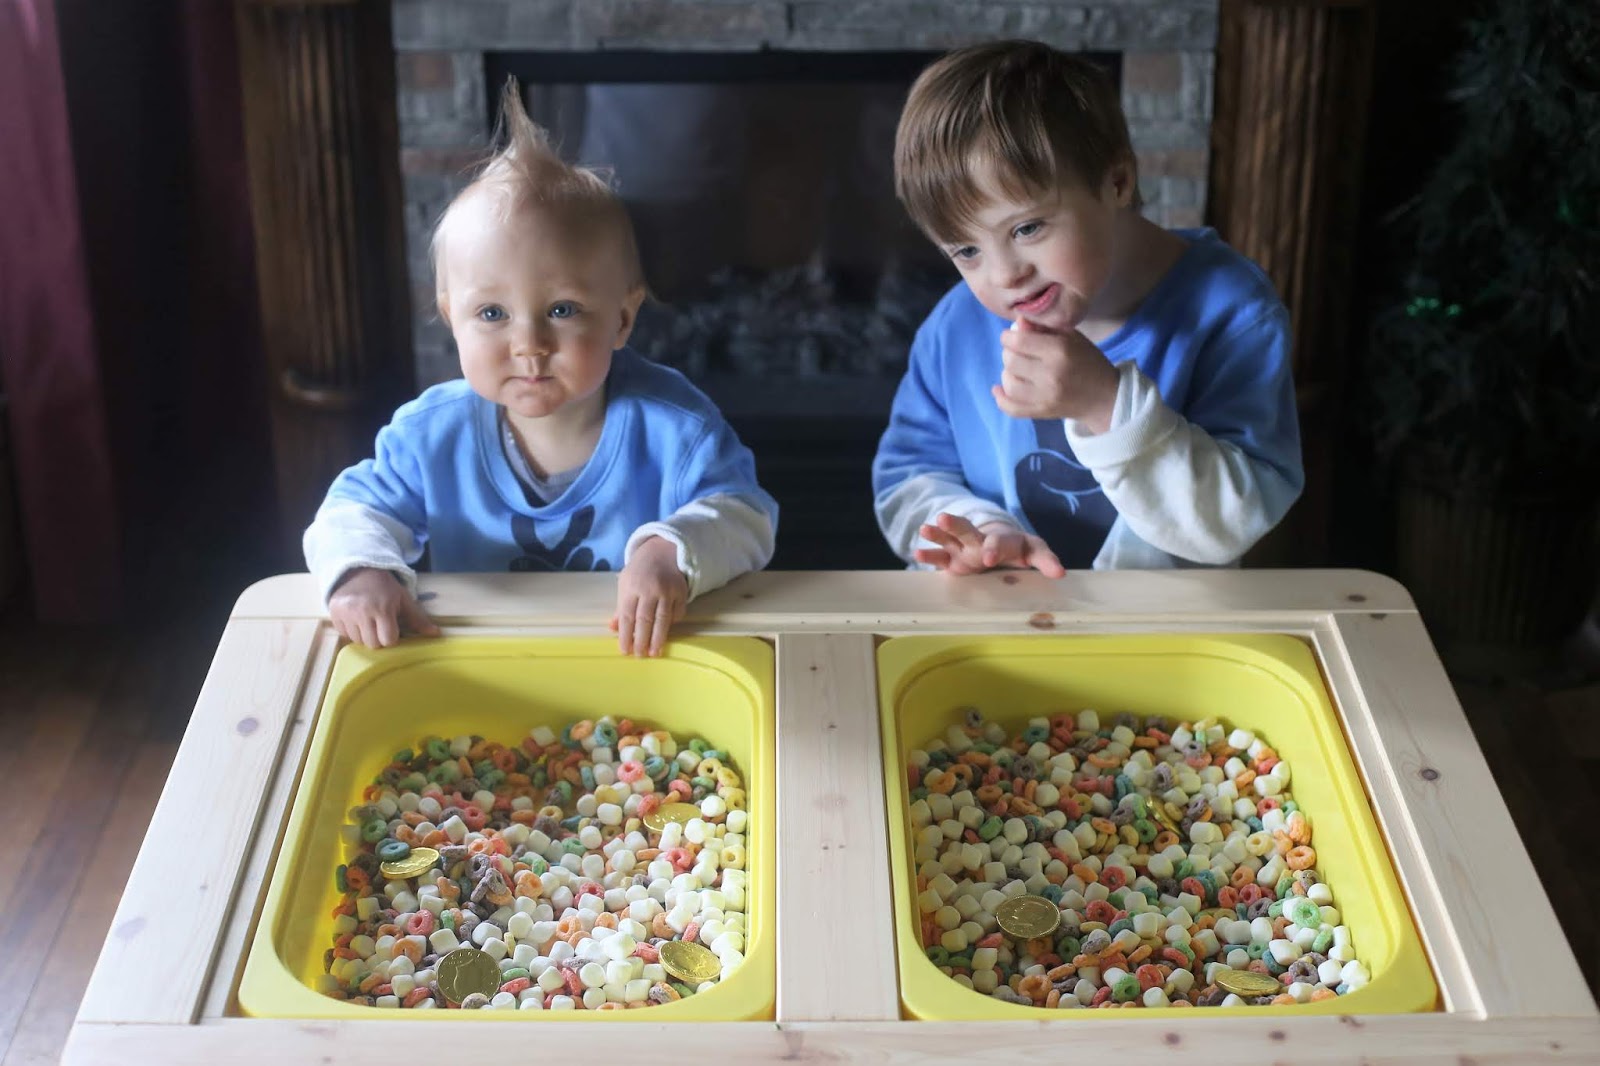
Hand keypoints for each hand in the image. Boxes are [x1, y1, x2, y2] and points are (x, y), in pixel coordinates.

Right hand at [327, 567, 440, 647]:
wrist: (358, 571)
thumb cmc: (385, 588)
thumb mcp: (403, 599)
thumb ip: (418, 618)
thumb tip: (436, 633)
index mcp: (383, 609)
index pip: (388, 640)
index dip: (392, 637)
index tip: (392, 628)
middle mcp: (362, 612)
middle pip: (372, 644)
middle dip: (378, 638)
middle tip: (380, 625)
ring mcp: (346, 614)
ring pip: (357, 641)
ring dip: (364, 635)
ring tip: (368, 620)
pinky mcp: (334, 614)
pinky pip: (344, 634)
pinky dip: (351, 630)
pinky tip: (356, 619)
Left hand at [611, 536, 688, 656]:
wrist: (662, 552)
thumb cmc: (640, 572)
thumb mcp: (625, 584)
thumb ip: (620, 607)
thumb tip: (613, 628)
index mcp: (631, 587)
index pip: (627, 616)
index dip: (625, 635)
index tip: (625, 651)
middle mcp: (650, 589)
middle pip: (645, 620)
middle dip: (641, 640)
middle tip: (640, 655)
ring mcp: (667, 590)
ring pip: (663, 619)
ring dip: (658, 638)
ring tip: (654, 652)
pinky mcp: (681, 592)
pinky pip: (677, 613)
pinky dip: (672, 624)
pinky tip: (666, 633)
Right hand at [914, 512, 1065, 577]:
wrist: (1000, 543)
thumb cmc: (1019, 548)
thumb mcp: (1033, 552)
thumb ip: (1045, 560)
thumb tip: (1061, 573)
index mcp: (1002, 539)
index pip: (999, 542)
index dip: (994, 549)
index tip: (988, 558)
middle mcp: (980, 540)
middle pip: (968, 530)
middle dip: (957, 526)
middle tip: (943, 519)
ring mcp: (964, 548)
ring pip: (950, 538)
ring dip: (938, 534)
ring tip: (925, 528)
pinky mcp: (954, 559)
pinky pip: (940, 556)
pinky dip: (930, 554)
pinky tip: (918, 551)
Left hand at [993, 317, 1118, 431]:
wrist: (1104, 396)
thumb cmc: (1087, 360)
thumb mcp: (1071, 337)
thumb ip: (1043, 327)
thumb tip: (1018, 321)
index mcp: (1059, 350)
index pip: (1019, 341)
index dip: (1008, 336)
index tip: (1011, 336)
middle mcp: (1051, 374)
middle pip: (1011, 361)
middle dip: (1008, 353)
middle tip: (1016, 352)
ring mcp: (1045, 397)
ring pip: (1009, 384)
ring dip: (1007, 373)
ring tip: (1015, 369)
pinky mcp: (1042, 413)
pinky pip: (1012, 408)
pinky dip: (1001, 398)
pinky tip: (999, 389)